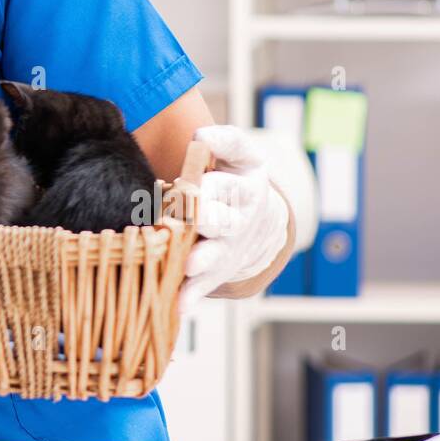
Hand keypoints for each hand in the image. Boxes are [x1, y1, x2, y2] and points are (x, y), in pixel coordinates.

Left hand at [178, 125, 288, 314]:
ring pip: (215, 257)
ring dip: (201, 260)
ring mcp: (228, 249)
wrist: (259, 224)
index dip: (212, 185)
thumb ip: (224, 140)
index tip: (194, 184)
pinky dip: (192, 296)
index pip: (230, 185)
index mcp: (245, 189)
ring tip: (188, 264)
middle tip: (190, 216)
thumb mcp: (240, 154)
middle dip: (206, 219)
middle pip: (223, 222)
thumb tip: (202, 135)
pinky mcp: (217, 272)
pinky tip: (180, 305)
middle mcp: (239, 221)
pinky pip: (204, 286)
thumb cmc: (236, 178)